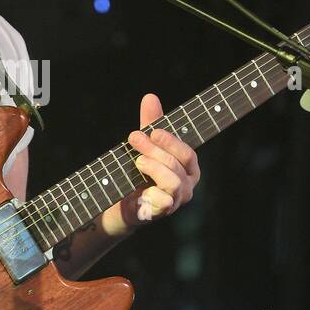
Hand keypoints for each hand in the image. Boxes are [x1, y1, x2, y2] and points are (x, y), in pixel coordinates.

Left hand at [120, 92, 200, 225]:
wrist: (120, 200)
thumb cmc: (139, 170)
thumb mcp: (144, 144)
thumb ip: (150, 123)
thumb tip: (150, 96)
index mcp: (189, 168)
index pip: (188, 153)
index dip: (171, 141)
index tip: (152, 131)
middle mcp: (187, 185)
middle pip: (178, 164)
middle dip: (155, 149)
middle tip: (134, 138)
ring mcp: (176, 201)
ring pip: (174, 182)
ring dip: (154, 168)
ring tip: (138, 162)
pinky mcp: (162, 213)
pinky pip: (164, 202)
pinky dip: (151, 192)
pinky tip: (140, 188)